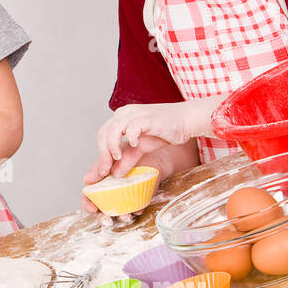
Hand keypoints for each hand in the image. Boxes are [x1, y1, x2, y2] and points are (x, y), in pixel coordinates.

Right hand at [81, 134, 172, 215]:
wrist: (150, 153)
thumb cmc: (126, 154)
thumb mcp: (109, 159)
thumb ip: (98, 169)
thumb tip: (86, 180)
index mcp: (99, 185)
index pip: (88, 198)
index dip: (87, 205)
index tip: (93, 208)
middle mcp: (110, 194)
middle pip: (101, 211)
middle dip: (102, 219)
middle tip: (107, 220)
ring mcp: (124, 198)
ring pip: (118, 213)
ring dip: (120, 217)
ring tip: (125, 216)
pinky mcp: (138, 200)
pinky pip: (135, 209)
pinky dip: (136, 210)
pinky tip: (137, 209)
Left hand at [95, 99, 218, 166]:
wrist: (187, 120)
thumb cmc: (165, 131)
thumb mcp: (143, 147)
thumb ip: (128, 158)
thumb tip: (115, 174)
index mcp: (121, 117)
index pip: (103, 134)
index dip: (100, 154)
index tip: (101, 172)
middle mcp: (125, 113)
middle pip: (104, 132)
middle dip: (103, 154)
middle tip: (105, 170)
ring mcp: (136, 114)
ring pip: (114, 129)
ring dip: (112, 146)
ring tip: (117, 158)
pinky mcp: (148, 118)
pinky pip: (133, 126)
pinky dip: (130, 137)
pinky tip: (134, 144)